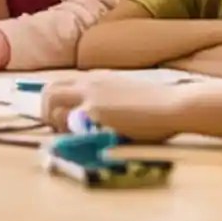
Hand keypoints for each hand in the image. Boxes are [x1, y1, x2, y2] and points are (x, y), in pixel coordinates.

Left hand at [41, 74, 183, 142]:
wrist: (174, 105)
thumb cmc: (157, 105)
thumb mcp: (124, 93)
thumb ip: (103, 100)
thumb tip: (86, 117)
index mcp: (95, 78)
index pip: (57, 85)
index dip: (54, 105)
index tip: (61, 121)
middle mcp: (88, 83)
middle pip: (47, 93)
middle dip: (47, 114)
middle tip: (62, 132)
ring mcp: (89, 97)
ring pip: (51, 107)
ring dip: (57, 125)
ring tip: (76, 138)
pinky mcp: (95, 112)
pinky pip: (68, 123)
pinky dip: (70, 135)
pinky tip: (85, 142)